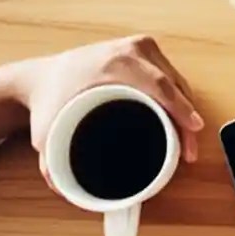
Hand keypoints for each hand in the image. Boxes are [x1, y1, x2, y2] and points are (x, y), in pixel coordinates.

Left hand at [10, 37, 202, 186]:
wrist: (40, 77)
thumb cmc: (48, 102)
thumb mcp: (46, 132)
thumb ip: (52, 163)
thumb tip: (66, 190)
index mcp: (113, 64)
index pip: (159, 86)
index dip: (181, 110)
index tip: (193, 129)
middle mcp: (129, 50)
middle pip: (172, 85)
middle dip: (186, 118)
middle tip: (189, 149)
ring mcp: (139, 45)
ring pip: (175, 80)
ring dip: (185, 107)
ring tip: (186, 136)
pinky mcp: (143, 48)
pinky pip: (170, 73)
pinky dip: (177, 95)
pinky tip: (180, 115)